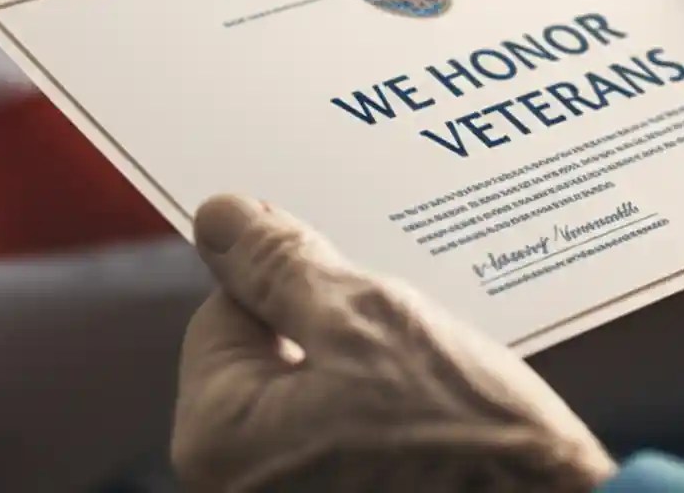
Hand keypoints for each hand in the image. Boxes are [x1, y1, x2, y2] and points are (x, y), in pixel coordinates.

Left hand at [171, 195, 614, 492]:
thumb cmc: (466, 446)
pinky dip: (380, 417)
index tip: (356, 284)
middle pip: (268, 359)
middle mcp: (235, 490)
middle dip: (335, 334)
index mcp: (216, 444)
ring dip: (365, 373)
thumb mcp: (369, 323)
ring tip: (429, 382)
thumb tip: (220, 217)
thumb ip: (281, 268)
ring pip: (311, 396)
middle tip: (404, 342)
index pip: (226, 314)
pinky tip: (432, 415)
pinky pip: (339, 440)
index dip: (298, 285)